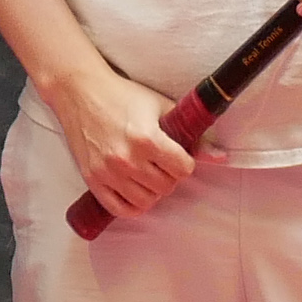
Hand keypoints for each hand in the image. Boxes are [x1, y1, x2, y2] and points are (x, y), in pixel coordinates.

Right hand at [52, 64, 204, 219]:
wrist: (80, 92)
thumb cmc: (122, 96)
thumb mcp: (161, 107)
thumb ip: (193, 135)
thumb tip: (221, 157)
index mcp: (146, 138)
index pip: (183, 169)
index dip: (185, 163)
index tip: (179, 156)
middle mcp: (127, 158)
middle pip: (166, 186)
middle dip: (170, 176)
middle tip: (163, 163)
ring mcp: (107, 171)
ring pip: (146, 201)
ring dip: (153, 191)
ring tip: (148, 175)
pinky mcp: (92, 179)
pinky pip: (120, 209)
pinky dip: (133, 206)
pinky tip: (135, 191)